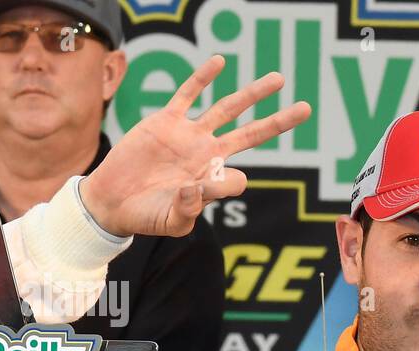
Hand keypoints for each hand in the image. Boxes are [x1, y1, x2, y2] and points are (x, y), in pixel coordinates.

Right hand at [80, 56, 310, 237]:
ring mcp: (188, 135)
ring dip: (252, 94)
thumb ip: (194, 206)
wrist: (112, 202)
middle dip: (278, 122)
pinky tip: (220, 62)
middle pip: (250, 134)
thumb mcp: (174, 220)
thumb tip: (211, 185)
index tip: (199, 193)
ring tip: (278, 80)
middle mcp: (206, 154)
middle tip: (306, 109)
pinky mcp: (165, 121)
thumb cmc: (146, 216)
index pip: (237, 177)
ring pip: (227, 109)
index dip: (227, 184)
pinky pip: (188, 94)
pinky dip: (202, 78)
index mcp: (212, 179)